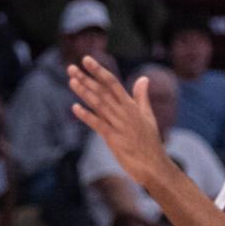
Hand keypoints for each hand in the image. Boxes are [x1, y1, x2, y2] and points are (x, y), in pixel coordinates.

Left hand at [68, 56, 172, 189]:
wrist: (154, 165)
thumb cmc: (150, 141)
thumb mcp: (148, 116)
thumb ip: (142, 96)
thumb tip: (144, 78)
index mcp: (131, 105)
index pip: (112, 82)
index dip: (99, 70)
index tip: (86, 60)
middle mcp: (124, 112)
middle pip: (102, 91)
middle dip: (86, 78)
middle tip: (70, 67)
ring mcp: (118, 125)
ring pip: (98, 105)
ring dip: (84, 92)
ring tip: (71, 81)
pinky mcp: (113, 139)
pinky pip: (98, 124)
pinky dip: (86, 116)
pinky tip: (75, 108)